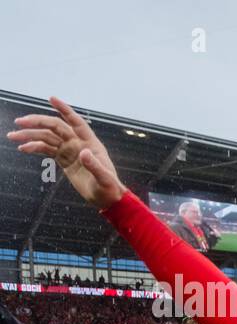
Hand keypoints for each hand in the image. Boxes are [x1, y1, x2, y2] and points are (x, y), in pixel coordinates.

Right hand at [8, 96, 124, 208]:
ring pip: (47, 137)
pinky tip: (23, 147)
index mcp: (90, 143)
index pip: (76, 122)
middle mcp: (78, 143)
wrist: (106, 198)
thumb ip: (95, 166)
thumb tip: (84, 152)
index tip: (51, 98)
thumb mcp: (104, 179)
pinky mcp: (64, 159)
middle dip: (37, 122)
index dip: (64, 110)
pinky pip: (46, 149)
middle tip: (19, 122)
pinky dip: (34, 147)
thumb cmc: (109, 187)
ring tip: (12, 136)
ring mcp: (70, 150)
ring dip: (30, 135)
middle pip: (55, 127)